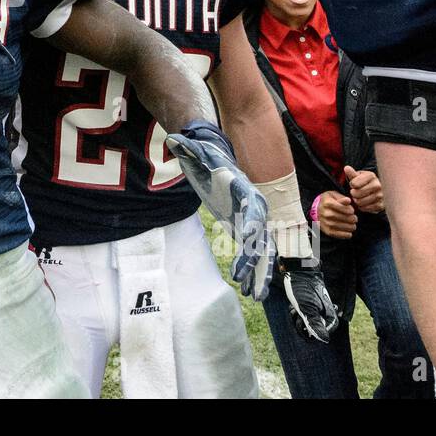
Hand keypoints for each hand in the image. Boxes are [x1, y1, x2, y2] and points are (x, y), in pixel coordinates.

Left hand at [166, 120, 274, 300]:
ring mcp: (250, 219)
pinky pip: (251, 251)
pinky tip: (247, 288)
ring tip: (255, 296)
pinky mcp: (242, 227)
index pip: (254, 211)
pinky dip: (251, 269)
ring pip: (260, 250)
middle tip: (248, 285)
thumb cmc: (207, 156)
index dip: (254, 228)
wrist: (215, 158)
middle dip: (258, 262)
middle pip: (261, 237)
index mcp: (245, 190)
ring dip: (258, 273)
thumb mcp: (197, 152)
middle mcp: (253, 207)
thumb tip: (175, 139)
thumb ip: (188, 147)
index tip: (250, 246)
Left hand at [275, 256, 339, 342]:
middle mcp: (324, 310)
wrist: (297, 268)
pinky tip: (292, 306)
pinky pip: (303, 312)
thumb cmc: (302, 288)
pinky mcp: (309, 301)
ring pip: (307, 320)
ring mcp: (317, 305)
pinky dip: (297, 311)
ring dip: (298, 317)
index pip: (326, 333)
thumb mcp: (307, 308)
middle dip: (303, 325)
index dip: (315, 335)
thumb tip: (325, 340)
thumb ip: (315, 325)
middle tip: (297, 317)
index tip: (306, 331)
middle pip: (315, 327)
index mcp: (328, 313)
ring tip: (293, 309)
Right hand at [317, 190, 356, 238]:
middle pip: (342, 217)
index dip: (350, 210)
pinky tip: (349, 233)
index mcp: (327, 203)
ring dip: (350, 227)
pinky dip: (345, 235)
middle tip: (354, 219)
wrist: (316, 210)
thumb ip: (341, 198)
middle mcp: (325, 213)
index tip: (352, 211)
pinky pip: (336, 234)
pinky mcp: (326, 230)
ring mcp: (325, 222)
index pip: (342, 207)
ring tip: (353, 225)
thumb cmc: (327, 201)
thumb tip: (348, 201)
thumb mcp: (333, 195)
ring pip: (340, 226)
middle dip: (352, 219)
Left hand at [345, 165, 383, 213]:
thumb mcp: (357, 176)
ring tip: (359, 197)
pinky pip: (366, 208)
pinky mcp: (381, 205)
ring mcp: (381, 196)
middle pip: (357, 193)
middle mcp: (378, 185)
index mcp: (371, 176)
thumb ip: (351, 173)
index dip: (352, 185)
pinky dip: (362, 207)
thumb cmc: (363, 182)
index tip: (354, 184)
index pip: (354, 184)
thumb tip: (346, 168)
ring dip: (357, 201)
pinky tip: (364, 202)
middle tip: (355, 192)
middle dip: (353, 194)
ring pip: (361, 202)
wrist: (375, 191)